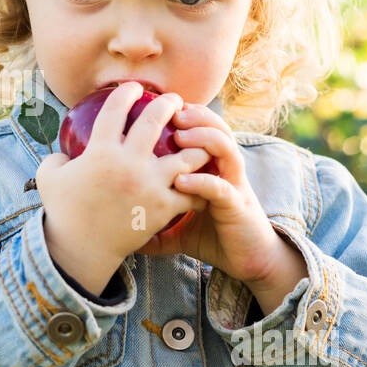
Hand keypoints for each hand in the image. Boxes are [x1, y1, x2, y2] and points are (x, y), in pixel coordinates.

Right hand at [35, 82, 209, 293]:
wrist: (81, 249)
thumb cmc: (63, 212)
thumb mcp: (48, 177)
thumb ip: (57, 157)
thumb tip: (65, 150)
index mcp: (100, 151)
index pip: (116, 109)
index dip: (126, 93)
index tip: (134, 88)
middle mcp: (128, 163)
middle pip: (155, 122)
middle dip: (168, 104)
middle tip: (174, 100)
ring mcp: (149, 185)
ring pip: (185, 156)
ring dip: (195, 143)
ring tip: (199, 138)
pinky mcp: (164, 207)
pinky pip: (192, 192)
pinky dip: (199, 185)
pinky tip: (201, 181)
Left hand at [135, 102, 304, 303]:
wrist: (248, 260)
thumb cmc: (213, 238)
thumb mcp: (176, 227)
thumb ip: (152, 219)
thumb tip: (118, 224)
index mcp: (212, 167)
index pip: (203, 129)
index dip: (186, 114)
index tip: (158, 105)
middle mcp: (225, 170)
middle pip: (216, 128)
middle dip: (196, 115)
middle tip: (171, 111)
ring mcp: (233, 185)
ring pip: (225, 148)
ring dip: (203, 138)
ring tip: (179, 137)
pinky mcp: (237, 206)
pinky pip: (220, 188)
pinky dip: (201, 182)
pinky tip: (180, 181)